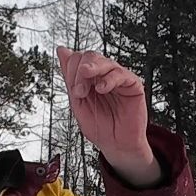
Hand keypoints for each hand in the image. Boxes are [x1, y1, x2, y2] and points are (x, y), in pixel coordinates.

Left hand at [55, 46, 158, 185]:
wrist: (117, 146)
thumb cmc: (100, 128)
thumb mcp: (78, 103)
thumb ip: (70, 78)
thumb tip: (62, 50)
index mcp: (90, 79)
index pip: (78, 59)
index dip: (72, 70)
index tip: (75, 91)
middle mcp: (104, 76)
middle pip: (90, 56)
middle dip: (80, 71)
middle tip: (80, 91)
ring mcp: (119, 79)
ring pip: (105, 62)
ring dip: (93, 72)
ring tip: (90, 90)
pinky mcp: (133, 85)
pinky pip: (121, 74)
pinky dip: (110, 79)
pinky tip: (102, 89)